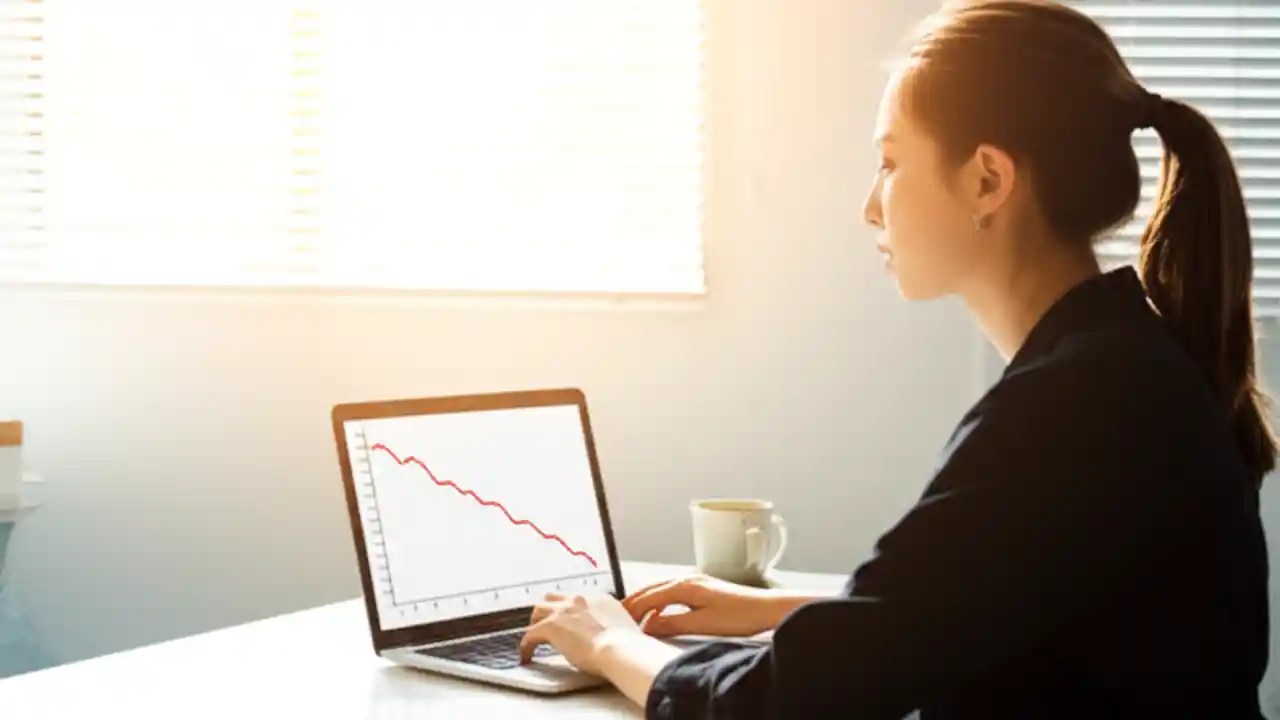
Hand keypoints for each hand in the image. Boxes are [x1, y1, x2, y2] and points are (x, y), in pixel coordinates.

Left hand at [518, 592, 642, 674]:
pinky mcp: (550, 626)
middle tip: (549, 624)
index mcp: (600, 600)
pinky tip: (527, 655)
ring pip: (539, 609)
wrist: (619, 650)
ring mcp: (563, 611)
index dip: (572, 612)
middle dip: (550, 610)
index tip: (571, 622)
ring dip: (536, 622)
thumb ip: (614, 626)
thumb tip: (612, 636)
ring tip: (535, 637)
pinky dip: (527, 645)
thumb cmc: (627, 646)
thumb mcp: (624, 628)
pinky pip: (530, 633)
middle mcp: (580, 600)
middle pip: (555, 598)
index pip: (579, 601)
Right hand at [622, 575, 783, 637]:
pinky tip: (661, 613)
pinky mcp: (704, 590)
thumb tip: (648, 625)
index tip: (619, 620)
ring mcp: (697, 583)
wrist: (767, 609)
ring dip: (647, 601)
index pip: (650, 596)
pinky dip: (661, 602)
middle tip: (618, 614)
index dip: (634, 609)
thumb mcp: (701, 624)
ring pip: (662, 590)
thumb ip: (672, 624)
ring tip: (633, 613)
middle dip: (635, 601)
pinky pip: (673, 593)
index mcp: (685, 586)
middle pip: (653, 589)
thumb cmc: (739, 616)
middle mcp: (688, 580)